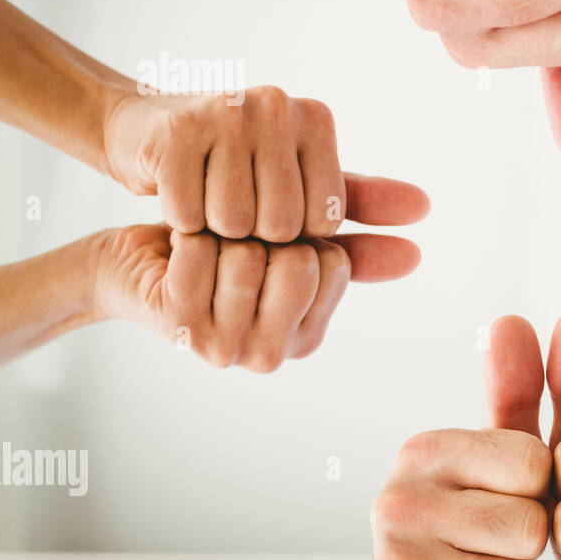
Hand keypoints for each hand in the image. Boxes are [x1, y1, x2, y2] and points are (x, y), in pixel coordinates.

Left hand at [92, 176, 426, 370]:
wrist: (135, 262)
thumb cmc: (220, 243)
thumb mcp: (293, 232)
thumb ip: (356, 221)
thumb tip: (425, 206)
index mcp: (306, 334)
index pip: (335, 264)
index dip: (302, 234)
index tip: (272, 240)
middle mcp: (272, 353)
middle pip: (299, 265)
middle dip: (266, 234)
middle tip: (238, 241)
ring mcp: (228, 348)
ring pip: (252, 258)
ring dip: (226, 233)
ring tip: (210, 244)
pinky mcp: (181, 328)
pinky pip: (203, 256)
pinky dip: (192, 235)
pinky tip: (182, 244)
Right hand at [102, 85, 415, 242]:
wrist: (146, 136)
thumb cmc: (237, 169)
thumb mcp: (303, 185)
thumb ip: (363, 204)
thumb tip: (426, 211)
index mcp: (317, 118)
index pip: (324, 222)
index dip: (293, 238)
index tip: (270, 213)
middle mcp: (278, 104)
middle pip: (282, 226)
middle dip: (254, 238)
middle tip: (233, 211)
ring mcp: (226, 113)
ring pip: (235, 224)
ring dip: (215, 233)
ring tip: (206, 202)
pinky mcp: (175, 132)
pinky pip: (189, 214)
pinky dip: (180, 221)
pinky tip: (177, 198)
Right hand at [364, 326, 554, 559]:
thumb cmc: (490, 520)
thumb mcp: (520, 457)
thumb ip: (548, 389)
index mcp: (426, 449)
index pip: (535, 463)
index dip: (545, 489)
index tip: (517, 495)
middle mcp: (396, 500)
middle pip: (529, 526)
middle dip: (533, 543)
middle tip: (501, 544)